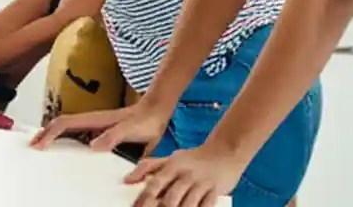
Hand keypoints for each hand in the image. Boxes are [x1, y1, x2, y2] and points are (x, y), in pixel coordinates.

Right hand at [30, 103, 167, 156]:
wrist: (157, 110)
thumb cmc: (146, 120)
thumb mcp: (131, 129)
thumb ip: (114, 136)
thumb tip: (93, 146)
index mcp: (95, 120)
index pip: (65, 124)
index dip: (50, 133)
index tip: (39, 145)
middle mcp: (92, 121)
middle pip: (61, 124)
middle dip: (45, 133)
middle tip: (33, 146)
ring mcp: (95, 125)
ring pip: (68, 128)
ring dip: (53, 135)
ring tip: (43, 147)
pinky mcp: (101, 130)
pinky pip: (78, 134)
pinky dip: (67, 140)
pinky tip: (68, 150)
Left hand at [126, 143, 246, 206]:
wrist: (225, 151)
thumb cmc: (194, 159)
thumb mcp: (170, 158)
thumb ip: (148, 167)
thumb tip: (127, 180)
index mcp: (172, 167)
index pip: (154, 185)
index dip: (144, 200)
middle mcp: (186, 175)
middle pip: (170, 200)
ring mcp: (201, 184)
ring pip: (188, 206)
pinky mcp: (216, 191)